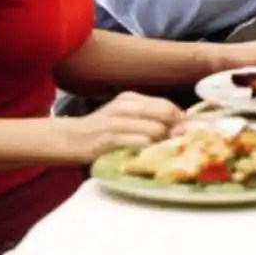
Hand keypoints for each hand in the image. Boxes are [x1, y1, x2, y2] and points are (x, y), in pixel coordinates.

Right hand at [61, 91, 183, 160]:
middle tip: (177, 143)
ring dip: (163, 142)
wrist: (69, 139)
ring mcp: (117, 121)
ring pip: (155, 129)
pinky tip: (147, 156)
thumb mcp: (125, 117)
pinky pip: (139, 143)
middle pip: (165, 113)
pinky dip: (148, 150)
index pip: (167, 104)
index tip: (186, 133)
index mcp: (131, 98)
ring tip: (162, 151)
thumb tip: (180, 127)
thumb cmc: (102, 130)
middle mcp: (125, 105)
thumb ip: (149, 118)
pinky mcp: (109, 139)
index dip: (181, 120)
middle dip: (176, 129)